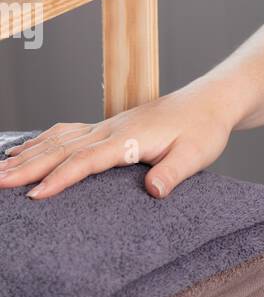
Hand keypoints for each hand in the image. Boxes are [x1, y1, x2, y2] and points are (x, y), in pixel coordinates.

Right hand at [0, 80, 237, 200]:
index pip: (86, 161)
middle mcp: (110, 130)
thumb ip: (174, 173)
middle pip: (60, 149)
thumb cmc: (204, 129)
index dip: (59, 178)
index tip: (35, 195)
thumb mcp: (197, 155)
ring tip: (0, 170)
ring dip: (27, 154)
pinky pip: (65, 132)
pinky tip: (23, 149)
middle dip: (27, 167)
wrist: (209, 101)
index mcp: (128, 138)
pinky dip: (40, 140)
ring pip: (57, 140)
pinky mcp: (107, 127)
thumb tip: (154, 191)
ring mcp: (106, 126)